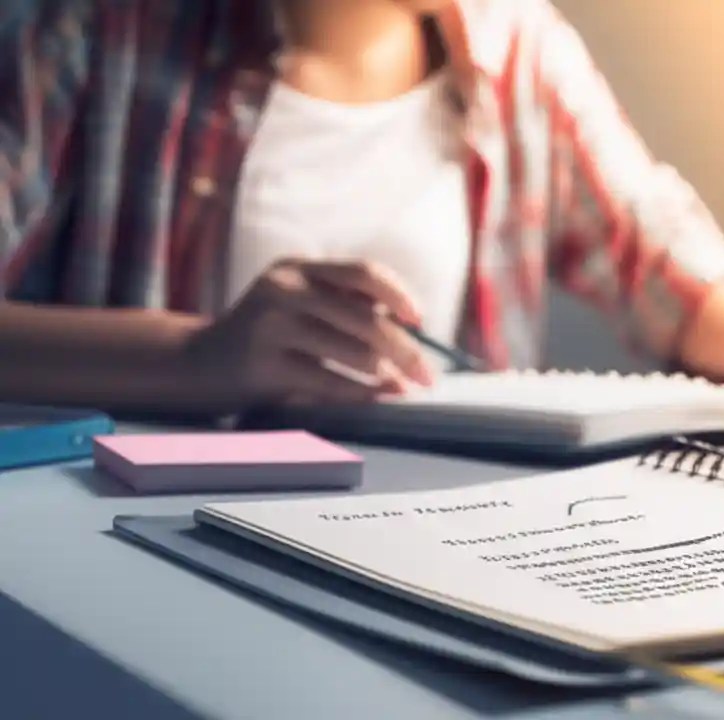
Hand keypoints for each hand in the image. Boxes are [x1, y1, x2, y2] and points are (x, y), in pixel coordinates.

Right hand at [185, 259, 431, 407]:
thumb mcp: (300, 305)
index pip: (362, 272)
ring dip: (385, 373)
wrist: (197, 362)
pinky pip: (330, 381)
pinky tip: (379, 396)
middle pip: (365, 317)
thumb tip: (410, 337)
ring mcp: (270, 326)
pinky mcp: (263, 366)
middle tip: (428, 375)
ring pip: (353, 351)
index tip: (419, 319)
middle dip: (405, 350)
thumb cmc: (267, 335)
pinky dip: (362, 392)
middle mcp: (283, 289)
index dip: (398, 294)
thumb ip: (346, 307)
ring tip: (400, 384)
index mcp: (298, 268)